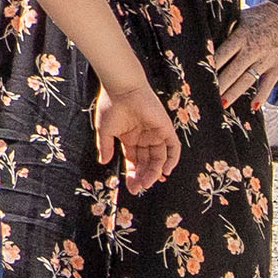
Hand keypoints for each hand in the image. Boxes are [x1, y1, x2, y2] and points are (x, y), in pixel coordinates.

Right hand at [90, 75, 183, 191]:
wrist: (122, 88)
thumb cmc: (111, 106)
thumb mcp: (105, 131)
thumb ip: (105, 147)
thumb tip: (103, 162)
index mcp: (129, 138)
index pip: (134, 161)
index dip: (133, 175)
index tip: (130, 188)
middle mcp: (143, 137)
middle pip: (146, 162)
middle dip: (143, 177)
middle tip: (138, 188)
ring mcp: (155, 133)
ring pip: (159, 158)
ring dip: (154, 172)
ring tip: (148, 183)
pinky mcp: (165, 128)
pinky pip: (173, 147)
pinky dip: (172, 160)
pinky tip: (165, 171)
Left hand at [206, 7, 277, 104]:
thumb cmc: (263, 14)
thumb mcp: (243, 17)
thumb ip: (228, 28)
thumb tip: (208, 37)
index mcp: (241, 36)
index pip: (221, 55)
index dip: (209, 68)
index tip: (197, 77)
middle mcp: (252, 49)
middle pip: (231, 72)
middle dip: (218, 86)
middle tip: (206, 98)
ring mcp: (266, 59)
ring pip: (246, 80)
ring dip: (233, 94)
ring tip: (221, 105)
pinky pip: (268, 83)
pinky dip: (261, 96)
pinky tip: (253, 106)